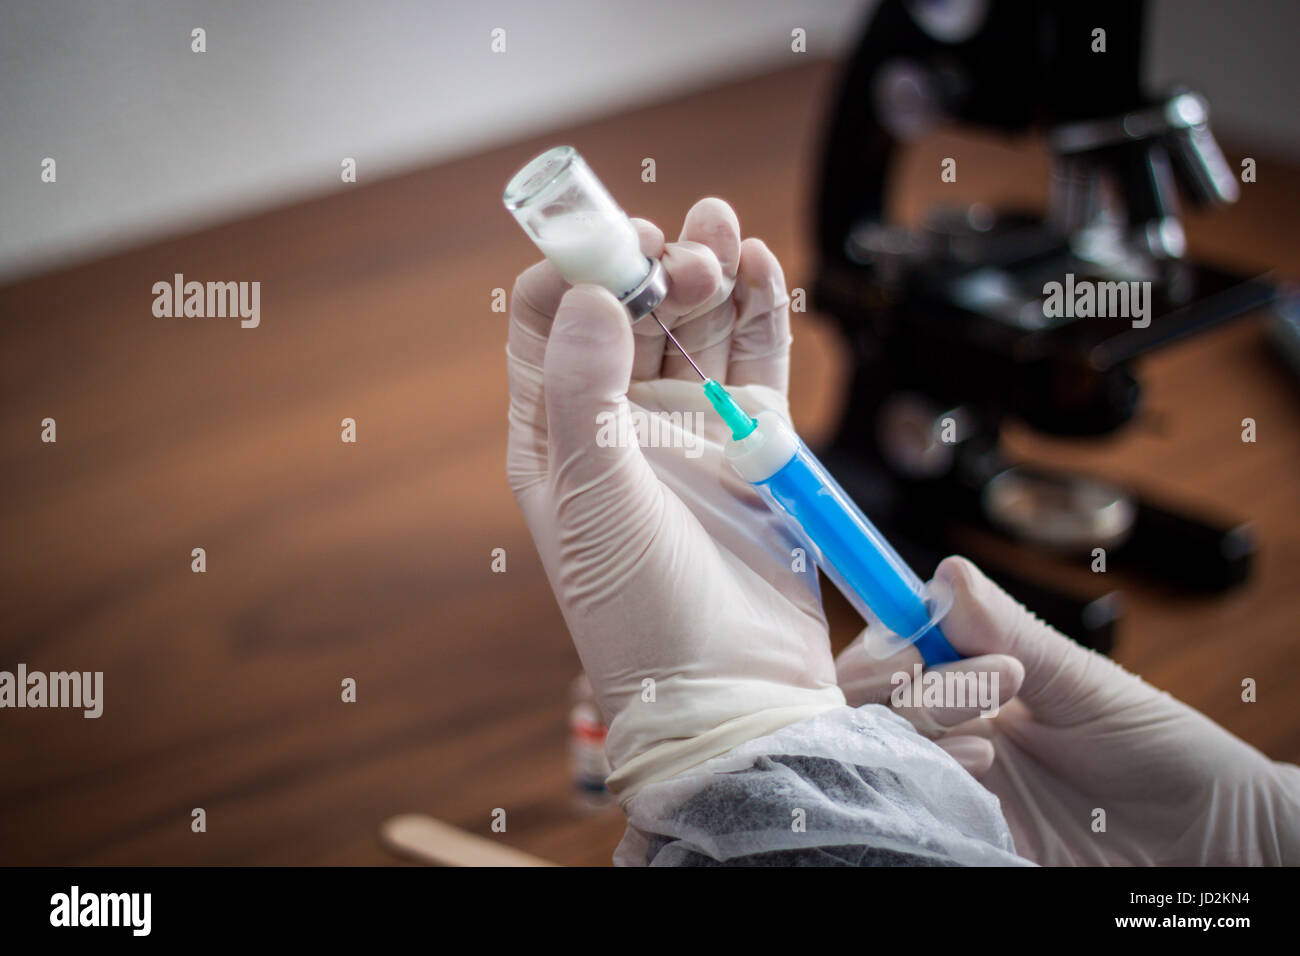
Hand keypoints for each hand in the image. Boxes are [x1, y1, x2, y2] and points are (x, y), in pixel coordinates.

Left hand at [506, 198, 843, 799]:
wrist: (729, 689)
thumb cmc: (639, 614)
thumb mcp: (594, 501)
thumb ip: (585, 396)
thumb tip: (588, 295)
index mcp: (555, 433)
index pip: (550, 323)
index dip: (577, 270)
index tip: (614, 240)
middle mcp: (619, 423)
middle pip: (630, 312)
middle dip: (656, 266)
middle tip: (688, 252)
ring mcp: (689, 431)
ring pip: (695, 327)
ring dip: (710, 274)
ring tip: (727, 235)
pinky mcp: (753, 444)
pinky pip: (755, 362)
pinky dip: (759, 314)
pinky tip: (762, 270)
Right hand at [839, 555, 1299, 864]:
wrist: (1204, 835)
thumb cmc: (1159, 748)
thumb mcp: (1082, 679)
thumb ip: (1009, 629)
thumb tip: (946, 572)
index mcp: (975, 675)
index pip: (895, 647)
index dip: (887, 636)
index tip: (916, 635)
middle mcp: (953, 725)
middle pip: (872, 695)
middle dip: (912, 677)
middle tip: (995, 677)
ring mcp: (955, 779)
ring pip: (884, 742)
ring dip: (928, 720)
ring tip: (991, 731)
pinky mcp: (966, 827)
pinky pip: (911, 798)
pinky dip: (931, 772)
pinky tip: (981, 767)